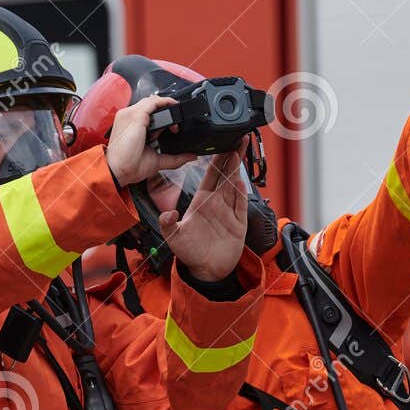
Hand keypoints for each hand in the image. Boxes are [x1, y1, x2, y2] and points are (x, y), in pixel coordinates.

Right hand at [105, 95, 195, 184]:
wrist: (118, 171)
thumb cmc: (130, 166)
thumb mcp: (157, 161)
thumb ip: (175, 158)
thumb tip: (191, 157)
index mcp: (131, 126)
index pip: (148, 114)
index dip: (163, 119)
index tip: (173, 129)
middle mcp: (129, 118)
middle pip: (151, 107)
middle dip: (167, 114)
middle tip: (176, 129)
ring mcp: (130, 114)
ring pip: (152, 102)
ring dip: (167, 109)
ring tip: (175, 125)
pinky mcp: (135, 115)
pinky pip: (153, 102)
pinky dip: (166, 102)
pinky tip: (174, 107)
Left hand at [158, 153, 247, 282]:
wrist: (206, 270)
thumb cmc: (190, 252)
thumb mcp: (173, 237)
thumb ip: (167, 224)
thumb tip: (168, 213)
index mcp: (201, 201)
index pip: (210, 175)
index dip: (215, 159)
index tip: (220, 144)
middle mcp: (216, 203)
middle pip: (225, 175)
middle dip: (231, 156)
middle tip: (237, 139)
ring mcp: (228, 212)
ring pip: (234, 186)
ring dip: (237, 170)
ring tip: (239, 152)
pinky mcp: (238, 223)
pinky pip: (241, 205)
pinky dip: (241, 195)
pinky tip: (241, 183)